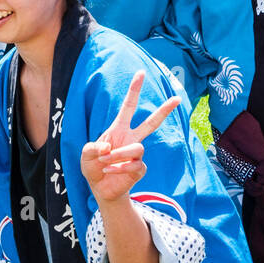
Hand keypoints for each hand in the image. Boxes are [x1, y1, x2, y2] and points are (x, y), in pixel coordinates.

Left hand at [81, 70, 179, 203]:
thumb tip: (109, 147)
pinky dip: (120, 168)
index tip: (141, 73)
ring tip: (105, 161)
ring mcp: (136, 155)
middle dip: (164, 110)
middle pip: (152, 123)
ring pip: (137, 148)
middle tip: (177, 98)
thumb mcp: (86, 154)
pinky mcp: (140, 169)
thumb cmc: (93, 167)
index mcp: (118, 130)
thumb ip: (93, 147)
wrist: (100, 188)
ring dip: (118, 155)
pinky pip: (135, 165)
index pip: (129, 107)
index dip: (134, 90)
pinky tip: (110, 171)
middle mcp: (131, 139)